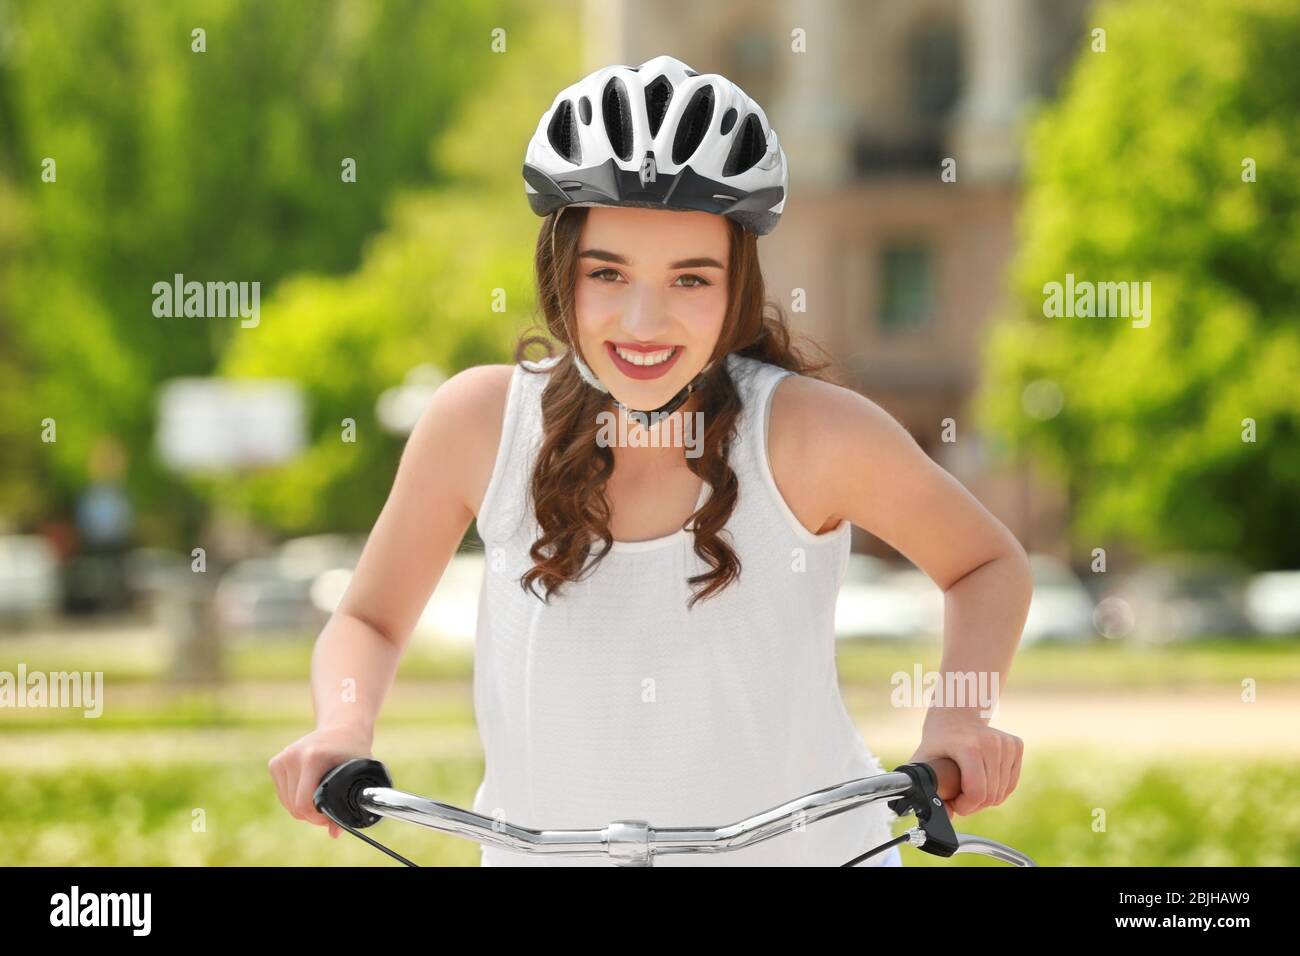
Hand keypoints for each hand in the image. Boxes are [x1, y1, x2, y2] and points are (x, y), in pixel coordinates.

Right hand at [269, 724, 373, 838]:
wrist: (342, 728)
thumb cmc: (354, 752)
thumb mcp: (360, 775)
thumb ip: (350, 804)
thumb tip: (334, 834)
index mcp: (313, 757)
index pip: (304, 803)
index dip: (317, 818)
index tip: (331, 816)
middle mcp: (293, 755)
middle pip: (294, 806)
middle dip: (312, 814)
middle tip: (329, 809)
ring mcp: (282, 758)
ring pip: (286, 802)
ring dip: (303, 807)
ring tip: (321, 797)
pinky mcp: (275, 762)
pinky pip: (282, 794)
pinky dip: (294, 798)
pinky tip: (310, 788)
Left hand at [909, 708, 1022, 816]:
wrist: (957, 710)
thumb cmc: (939, 737)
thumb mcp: (924, 759)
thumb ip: (926, 788)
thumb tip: (944, 816)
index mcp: (968, 747)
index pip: (977, 793)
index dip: (965, 806)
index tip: (954, 802)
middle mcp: (991, 744)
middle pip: (990, 796)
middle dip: (973, 804)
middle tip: (959, 795)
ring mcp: (1006, 743)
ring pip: (1002, 793)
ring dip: (986, 798)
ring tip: (969, 787)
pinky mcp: (1016, 745)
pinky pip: (1011, 784)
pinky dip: (998, 789)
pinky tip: (983, 780)